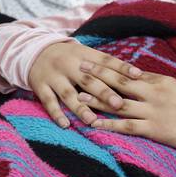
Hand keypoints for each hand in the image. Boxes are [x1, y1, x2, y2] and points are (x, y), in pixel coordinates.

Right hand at [28, 40, 142, 128]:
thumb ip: (108, 65)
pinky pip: (48, 102)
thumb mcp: (87, 55)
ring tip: (92, 120)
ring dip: (81, 107)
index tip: (138, 75)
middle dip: (104, 92)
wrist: (35, 51)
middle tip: (118, 104)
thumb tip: (140, 75)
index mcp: (84, 55)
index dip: (122, 68)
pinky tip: (66, 125)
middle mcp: (69, 65)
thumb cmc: (71, 58)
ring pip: (68, 93)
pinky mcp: (41, 87)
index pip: (106, 61)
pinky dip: (57, 114)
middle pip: (88, 79)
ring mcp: (54, 76)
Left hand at [74, 60, 175, 155]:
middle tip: (79, 69)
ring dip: (98, 100)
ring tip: (79, 95)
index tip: (92, 59)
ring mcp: (153, 111)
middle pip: (120, 82)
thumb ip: (156, 83)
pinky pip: (127, 126)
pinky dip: (109, 125)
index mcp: (160, 82)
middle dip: (98, 75)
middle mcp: (154, 93)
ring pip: (119, 103)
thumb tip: (136, 76)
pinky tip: (94, 124)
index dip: (108, 66)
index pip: (129, 72)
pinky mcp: (154, 129)